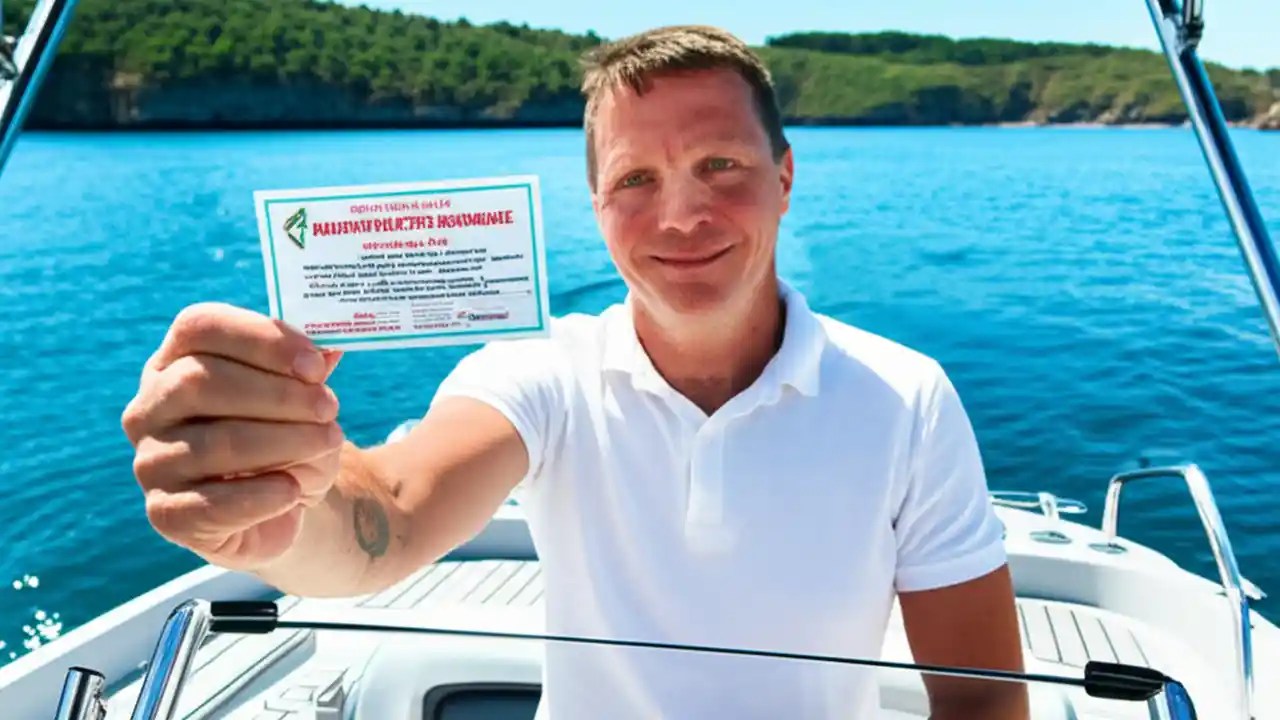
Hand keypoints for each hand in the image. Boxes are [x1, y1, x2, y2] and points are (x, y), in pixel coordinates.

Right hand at [121, 302, 345, 570]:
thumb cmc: (288, 436)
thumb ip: (308, 372)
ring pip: (212, 443)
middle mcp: (150, 408)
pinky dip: (261, 495)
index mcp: (176, 361)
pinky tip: (292, 491)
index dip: (260, 339)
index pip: (200, 328)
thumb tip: (326, 352)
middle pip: (200, 381)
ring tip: (327, 442)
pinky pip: (210, 504)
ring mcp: (151, 462)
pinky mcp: (165, 514)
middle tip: (329, 407)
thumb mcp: (305, 397)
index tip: (315, 365)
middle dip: (277, 394)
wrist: (285, 504)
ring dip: (283, 442)